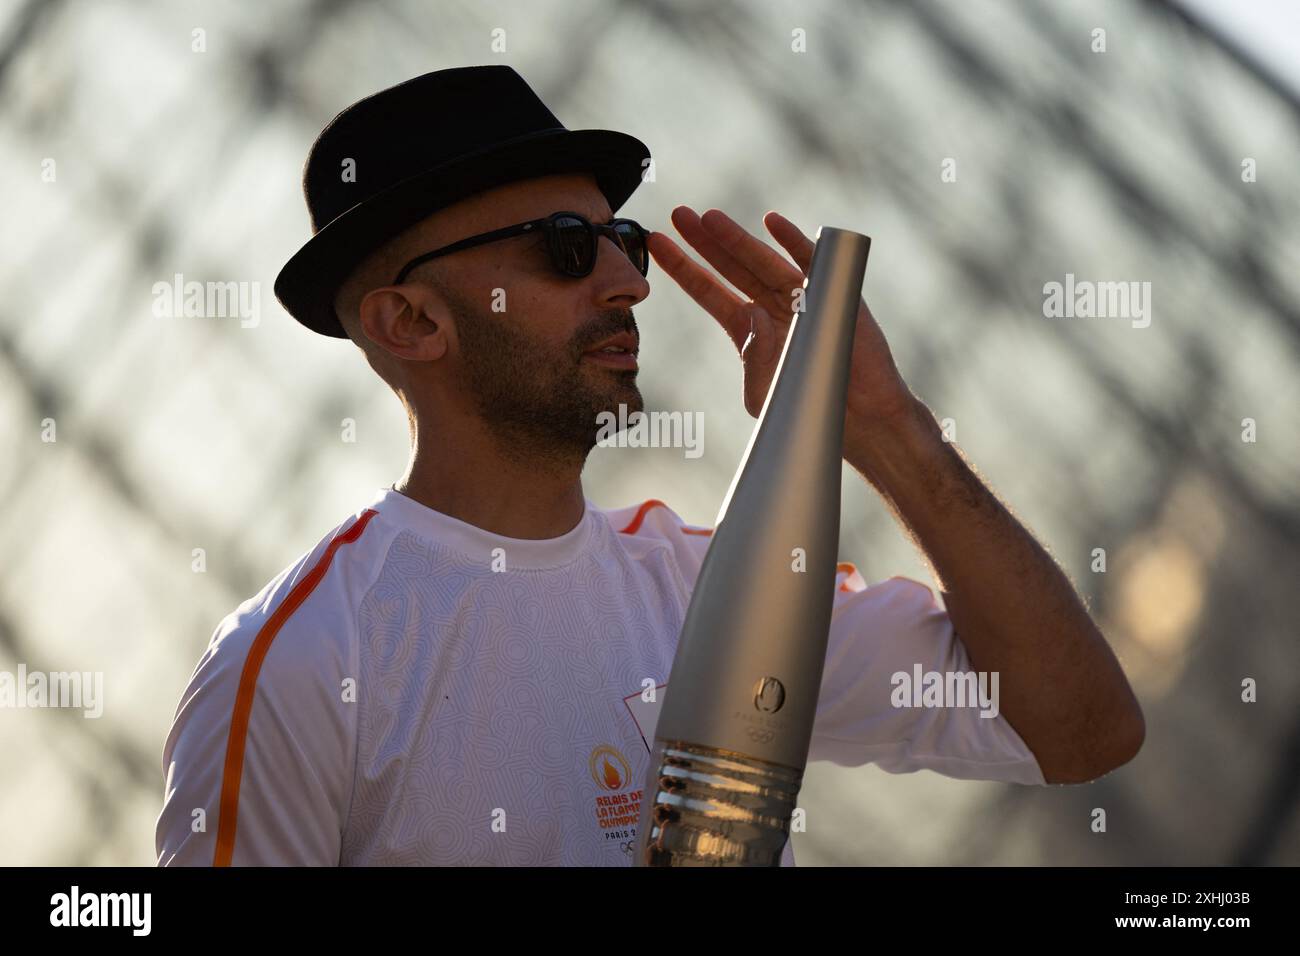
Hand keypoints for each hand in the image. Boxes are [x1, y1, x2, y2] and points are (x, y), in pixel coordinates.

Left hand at [647, 206, 916, 436]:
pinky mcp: (833, 293)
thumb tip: (753, 315)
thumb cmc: (806, 405)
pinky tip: (771, 223)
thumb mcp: (762, 392)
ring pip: (762, 261)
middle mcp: (771, 305)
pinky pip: (811, 262)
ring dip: (735, 239)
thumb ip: (750, 359)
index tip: (656, 242)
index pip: (709, 291)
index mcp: (749, 328)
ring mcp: (802, 295)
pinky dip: (793, 242)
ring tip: (708, 219)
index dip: (683, 267)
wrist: (858, 415)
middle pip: (731, 268)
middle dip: (703, 242)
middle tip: (677, 214)